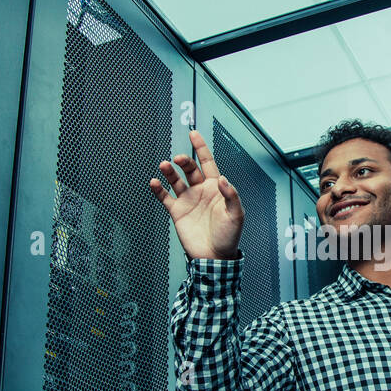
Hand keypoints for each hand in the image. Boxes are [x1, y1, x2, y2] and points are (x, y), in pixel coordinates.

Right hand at [149, 128, 242, 259]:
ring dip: (169, 172)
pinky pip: (165, 197)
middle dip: (184, 161)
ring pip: (176, 180)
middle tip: (178, 159)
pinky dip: (158, 189)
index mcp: (216, 188)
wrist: (214, 257)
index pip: (208, 162)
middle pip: (190, 169)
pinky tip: (154, 182)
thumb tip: (224, 179)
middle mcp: (200, 191)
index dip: (201, 148)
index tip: (194, 134)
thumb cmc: (229, 236)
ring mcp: (188, 200)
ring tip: (164, 166)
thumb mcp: (236, 214)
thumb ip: (231, 195)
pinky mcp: (177, 211)